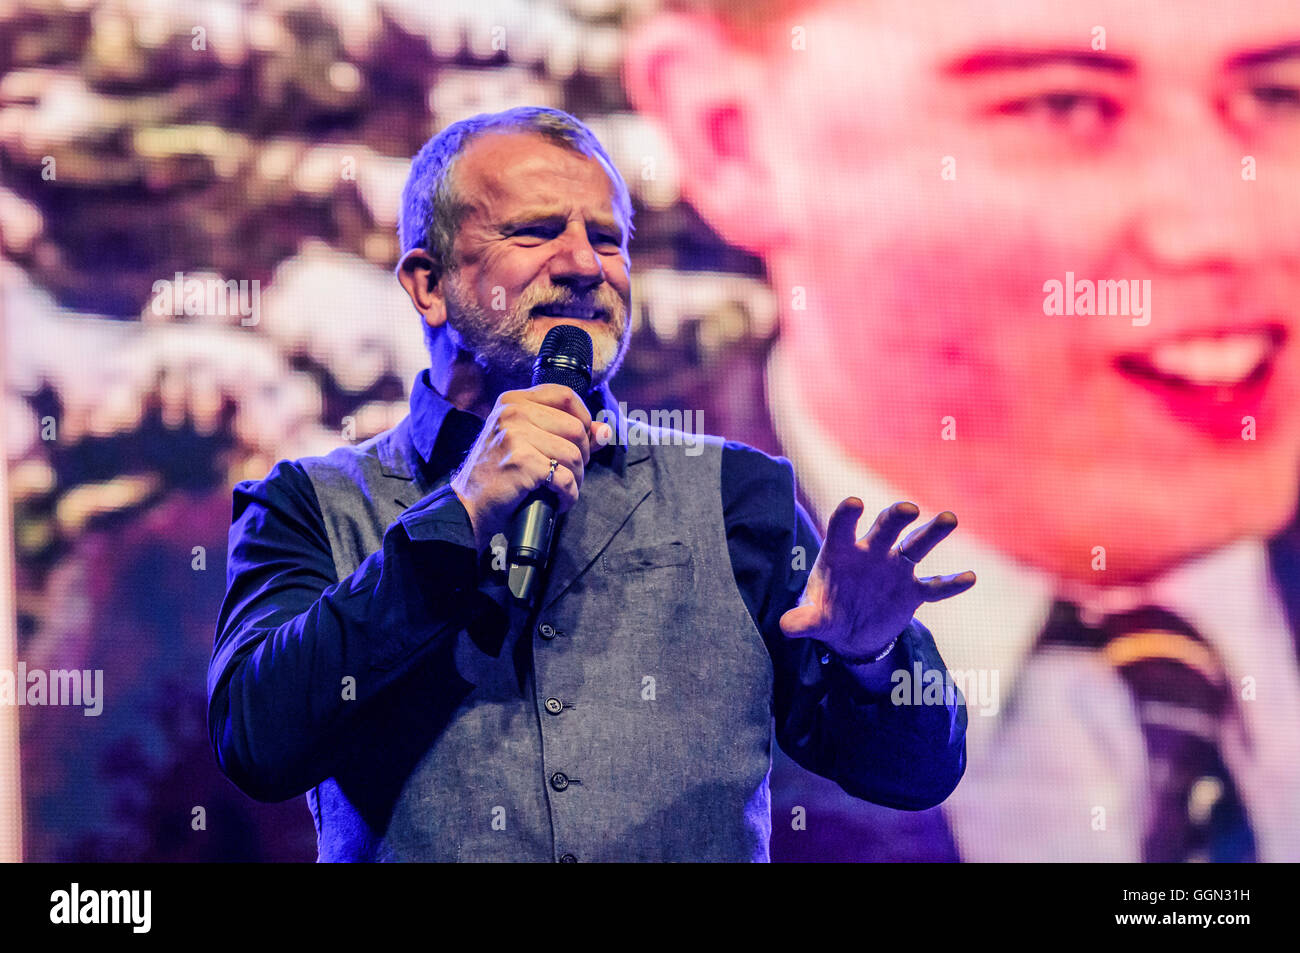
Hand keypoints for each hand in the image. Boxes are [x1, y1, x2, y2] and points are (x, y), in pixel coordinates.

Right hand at [450, 384, 611, 549]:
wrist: (469, 505)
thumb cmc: (500, 474)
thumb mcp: (529, 442)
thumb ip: (567, 432)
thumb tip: (604, 431)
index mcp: (513, 401)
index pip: (565, 395)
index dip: (584, 418)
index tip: (581, 441)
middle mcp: (512, 413)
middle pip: (576, 428)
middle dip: (582, 457)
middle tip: (568, 473)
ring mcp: (515, 435)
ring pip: (574, 454)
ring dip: (576, 479)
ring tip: (563, 489)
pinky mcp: (521, 462)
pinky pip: (564, 477)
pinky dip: (568, 495)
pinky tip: (559, 501)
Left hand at [779, 498, 975, 658]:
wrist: (849, 633)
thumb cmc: (825, 613)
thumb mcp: (812, 618)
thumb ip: (802, 620)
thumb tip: (786, 627)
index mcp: (841, 552)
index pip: (842, 527)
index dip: (847, 515)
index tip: (855, 503)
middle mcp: (871, 553)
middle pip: (886, 528)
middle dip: (896, 517)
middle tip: (908, 508)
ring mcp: (895, 569)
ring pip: (916, 545)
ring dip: (933, 533)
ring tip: (949, 519)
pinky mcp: (912, 591)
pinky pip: (935, 587)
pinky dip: (951, 584)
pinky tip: (969, 577)